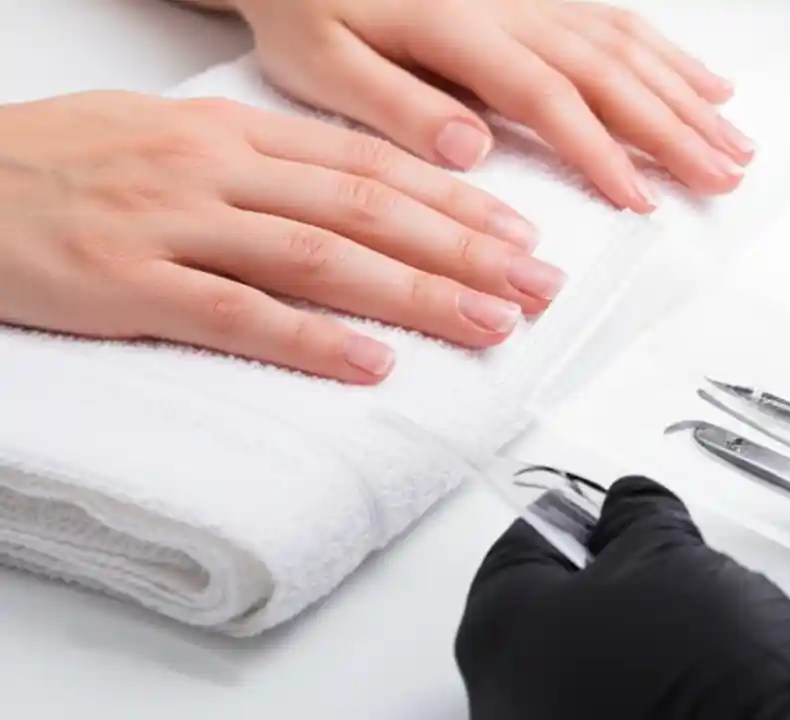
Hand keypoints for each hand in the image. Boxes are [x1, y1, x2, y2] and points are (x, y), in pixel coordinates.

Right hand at [0, 92, 562, 382]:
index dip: (455, 200)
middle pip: (369, 209)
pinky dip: (312, 340)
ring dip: (417, 293)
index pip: (370, 164)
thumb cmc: (59, 161)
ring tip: (491, 323)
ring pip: (322, 258)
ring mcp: (174, 223)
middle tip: (540, 286)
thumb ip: (260, 162)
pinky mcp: (127, 284)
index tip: (520, 232)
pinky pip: (236, 314)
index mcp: (233, 132)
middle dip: (465, 249)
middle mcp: (219, 169)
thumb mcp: (170, 135)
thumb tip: (346, 192)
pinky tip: (373, 364)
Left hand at [218, 0, 751, 211]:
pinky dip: (668, 55)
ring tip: (733, 142)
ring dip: (686, 97)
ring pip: (627, 46)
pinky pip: (617, 21)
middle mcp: (509, 8)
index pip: (548, 96)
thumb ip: (397, 104)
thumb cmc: (307, 6)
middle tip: (722, 177)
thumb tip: (469, 148)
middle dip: (674, 130)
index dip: (600, 151)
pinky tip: (703, 83)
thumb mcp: (323, 63)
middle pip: (610, 71)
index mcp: (459, 29)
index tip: (640, 200)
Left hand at [456, 477, 789, 719]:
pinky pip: (608, 712)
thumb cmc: (702, 667)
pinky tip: (693, 688)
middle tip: (662, 571)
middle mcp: (501, 699)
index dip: (576, 523)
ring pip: (576, 673)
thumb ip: (638, 519)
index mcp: (497, 632)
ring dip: (622, 647)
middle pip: (544, 619)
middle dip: (602, 589)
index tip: (612, 516)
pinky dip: (638, 696)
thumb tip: (627, 507)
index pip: (520, 550)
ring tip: (690, 637)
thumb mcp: (671, 556)